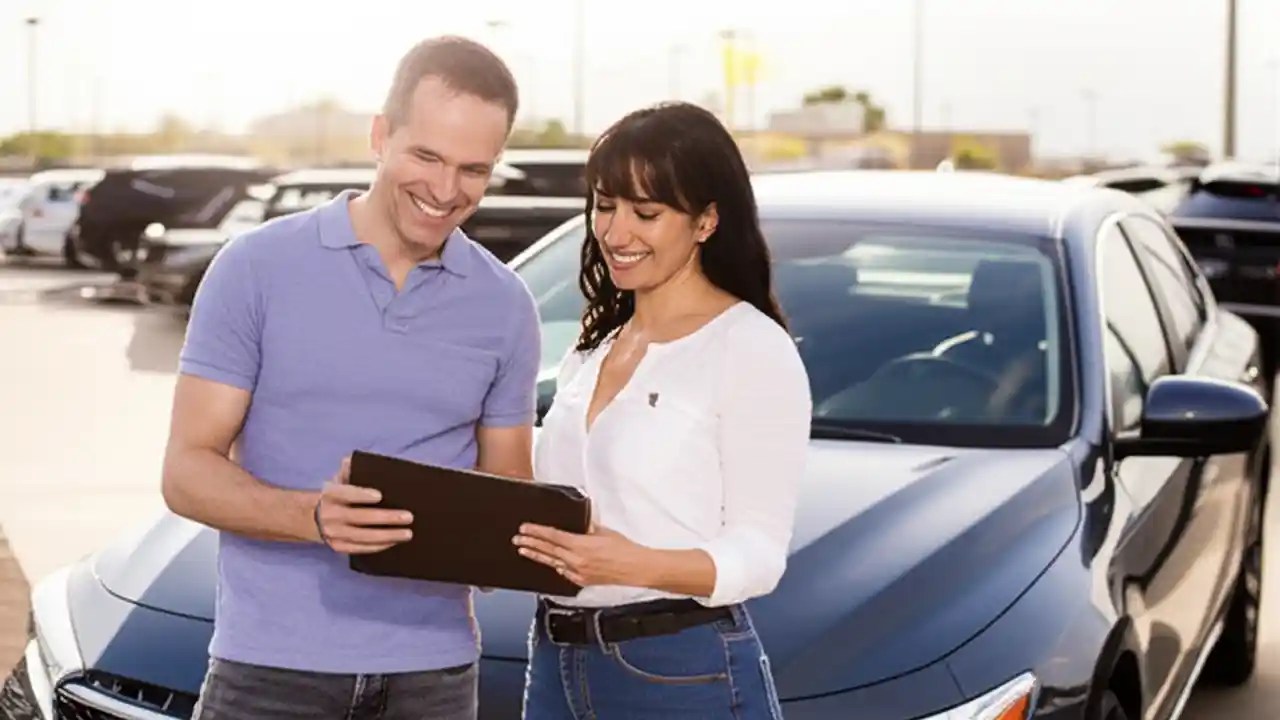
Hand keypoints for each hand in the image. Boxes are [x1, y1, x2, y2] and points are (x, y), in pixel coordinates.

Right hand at [314, 456, 413, 553]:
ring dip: (387, 536)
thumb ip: (348, 470)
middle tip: (408, 517)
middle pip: (359, 517)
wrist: (312, 518)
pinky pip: (361, 548)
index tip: (380, 495)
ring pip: (362, 536)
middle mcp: (330, 514)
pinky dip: (379, 546)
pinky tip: (395, 542)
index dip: (361, 495)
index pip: (345, 494)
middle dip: (385, 518)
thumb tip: (352, 460)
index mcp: (331, 494)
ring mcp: (334, 533)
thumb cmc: (336, 495)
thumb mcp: (338, 480)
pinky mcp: (338, 547)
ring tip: (408, 533)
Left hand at [513, 523, 652, 587]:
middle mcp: (576, 560)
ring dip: (537, 556)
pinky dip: (555, 567)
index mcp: (580, 545)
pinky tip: (549, 563)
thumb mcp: (604, 531)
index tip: (525, 528)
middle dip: (530, 544)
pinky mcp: (583, 581)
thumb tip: (580, 521)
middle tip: (517, 539)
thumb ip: (588, 527)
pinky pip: (564, 573)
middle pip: (548, 550)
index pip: (552, 536)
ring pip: (552, 563)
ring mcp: (578, 572)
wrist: (636, 568)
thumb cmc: (625, 549)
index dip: (537, 532)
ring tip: (524, 551)